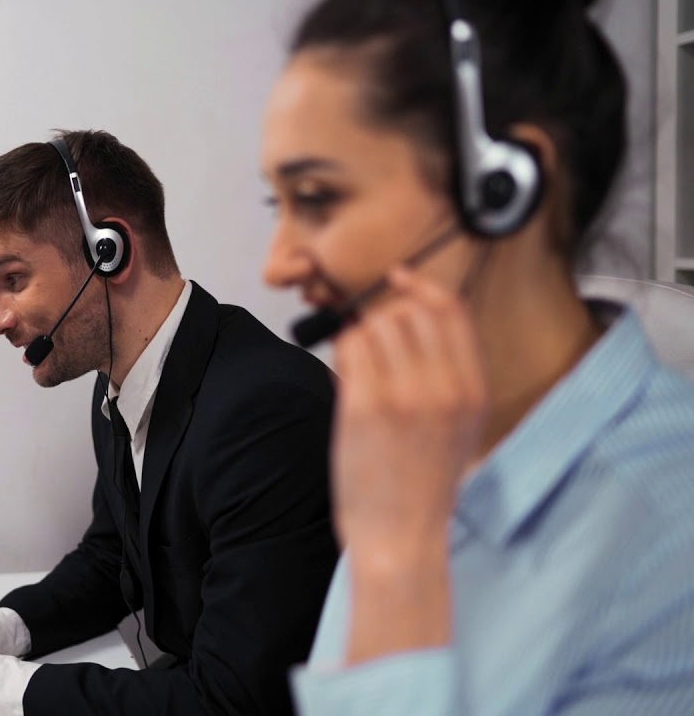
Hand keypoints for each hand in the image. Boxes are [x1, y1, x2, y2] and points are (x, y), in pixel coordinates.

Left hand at [333, 268, 487, 663]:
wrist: (401, 536)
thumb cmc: (422, 484)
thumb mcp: (459, 427)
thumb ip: (448, 375)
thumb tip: (411, 319)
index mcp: (474, 391)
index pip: (452, 312)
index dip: (422, 287)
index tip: (398, 278)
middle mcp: (446, 388)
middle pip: (409, 313)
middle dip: (382, 319)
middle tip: (370, 346)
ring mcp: (406, 395)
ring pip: (375, 325)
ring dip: (359, 338)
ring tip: (358, 371)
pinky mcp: (366, 406)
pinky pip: (349, 348)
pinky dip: (342, 353)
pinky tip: (345, 378)